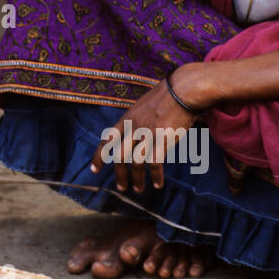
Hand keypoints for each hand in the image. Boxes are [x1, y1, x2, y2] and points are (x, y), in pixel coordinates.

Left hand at [89, 64, 208, 192]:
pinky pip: (155, 163)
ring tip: (138, 189)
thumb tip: (133, 135)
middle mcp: (134, 127)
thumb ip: (136, 120)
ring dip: (136, 179)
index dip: (99, 156)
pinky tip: (157, 184)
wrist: (183, 89)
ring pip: (135, 162)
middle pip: (120, 155)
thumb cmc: (167, 96)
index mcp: (127, 118)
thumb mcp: (143, 106)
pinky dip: (155, 176)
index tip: (95, 169)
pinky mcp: (163, 139)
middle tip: (121, 187)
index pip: (107, 140)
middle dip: (119, 174)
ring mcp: (148, 133)